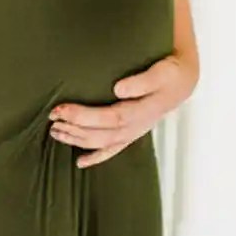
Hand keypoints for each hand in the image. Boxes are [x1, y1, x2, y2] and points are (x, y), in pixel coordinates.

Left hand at [49, 54, 198, 167]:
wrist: (182, 82)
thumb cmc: (170, 74)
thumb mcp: (161, 73)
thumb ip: (141, 81)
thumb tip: (118, 89)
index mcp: (141, 112)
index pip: (107, 117)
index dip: (82, 116)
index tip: (60, 109)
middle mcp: (135, 127)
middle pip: (100, 133)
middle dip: (74, 128)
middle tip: (52, 120)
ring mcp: (133, 133)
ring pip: (102, 143)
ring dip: (77, 140)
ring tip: (56, 133)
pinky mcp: (131, 134)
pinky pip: (112, 150)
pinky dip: (96, 157)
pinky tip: (80, 162)